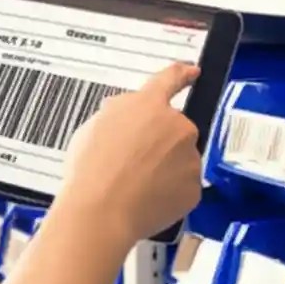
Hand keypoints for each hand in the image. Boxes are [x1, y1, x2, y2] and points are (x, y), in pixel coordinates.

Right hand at [54, 63, 202, 246]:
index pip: (169, 80)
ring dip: (166, 168)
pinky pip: (183, 187)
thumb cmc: (90, 168)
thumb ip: (118, 114)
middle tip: (134, 163)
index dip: (181, 73)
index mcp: (149, 105)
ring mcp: (189, 158)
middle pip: (175, 129)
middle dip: (161, 142)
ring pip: (180, 159)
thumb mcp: (93, 126)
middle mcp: (177, 126)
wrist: (102, 212)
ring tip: (135, 187)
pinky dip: (169, 193)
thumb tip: (126, 114)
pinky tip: (146, 201)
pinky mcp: (194, 188)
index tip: (192, 71)